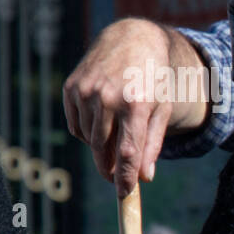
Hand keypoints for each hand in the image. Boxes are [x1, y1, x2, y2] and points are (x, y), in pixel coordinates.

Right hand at [62, 19, 210, 196]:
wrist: (133, 39)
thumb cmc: (154, 79)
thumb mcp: (162, 109)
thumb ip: (152, 143)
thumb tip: (143, 177)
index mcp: (136, 104)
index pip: (127, 152)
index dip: (124, 178)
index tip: (124, 194)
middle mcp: (108, 97)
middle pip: (103, 149)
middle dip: (109, 168)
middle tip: (116, 180)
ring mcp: (86, 91)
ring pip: (88, 138)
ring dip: (100, 148)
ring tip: (115, 139)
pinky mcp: (71, 87)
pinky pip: (76, 125)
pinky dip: (87, 132)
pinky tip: (101, 123)